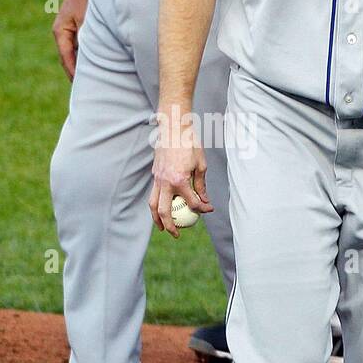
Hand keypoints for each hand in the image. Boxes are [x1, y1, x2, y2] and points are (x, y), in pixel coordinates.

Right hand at [53, 0, 91, 79]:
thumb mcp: (85, 19)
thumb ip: (84, 37)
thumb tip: (86, 55)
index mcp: (60, 33)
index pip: (66, 57)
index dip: (72, 71)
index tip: (79, 83)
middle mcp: (61, 34)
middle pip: (67, 58)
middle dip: (74, 72)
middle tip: (84, 87)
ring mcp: (66, 32)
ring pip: (72, 53)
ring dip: (79, 64)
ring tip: (88, 78)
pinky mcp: (74, 29)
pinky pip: (77, 47)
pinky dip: (82, 55)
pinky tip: (91, 62)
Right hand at [149, 117, 212, 237]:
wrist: (173, 127)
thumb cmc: (190, 143)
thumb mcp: (201, 164)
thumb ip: (201, 185)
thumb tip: (204, 201)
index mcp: (180, 180)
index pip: (192, 203)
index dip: (202, 209)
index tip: (208, 209)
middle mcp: (166, 182)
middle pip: (165, 211)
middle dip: (170, 226)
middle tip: (177, 234)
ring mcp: (157, 179)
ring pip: (153, 204)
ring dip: (156, 219)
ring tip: (162, 228)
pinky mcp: (154, 174)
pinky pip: (154, 193)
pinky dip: (156, 204)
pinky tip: (162, 208)